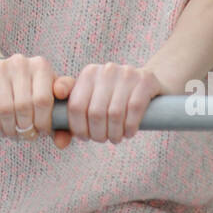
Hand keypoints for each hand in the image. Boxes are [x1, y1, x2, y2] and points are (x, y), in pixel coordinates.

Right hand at [0, 53, 56, 141]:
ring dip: (10, 129)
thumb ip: (61, 119)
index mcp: (41, 66)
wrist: (0, 72)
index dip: (42, 123)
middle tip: (27, 136)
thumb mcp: (50, 97)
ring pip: (5, 109)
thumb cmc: (31, 88)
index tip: (42, 132)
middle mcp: (20, 63)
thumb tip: (62, 142)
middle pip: (23, 106)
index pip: (42, 100)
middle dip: (26, 128)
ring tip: (15, 134)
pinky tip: (1, 129)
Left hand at [51, 63, 165, 148]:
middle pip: (95, 113)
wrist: (151, 83)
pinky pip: (134, 110)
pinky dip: (130, 127)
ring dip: (115, 133)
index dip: (79, 128)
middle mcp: (106, 70)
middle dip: (98, 134)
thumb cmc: (116, 98)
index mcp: (88, 73)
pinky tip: (130, 132)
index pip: (75, 106)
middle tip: (104, 139)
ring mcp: (126, 73)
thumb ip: (76, 115)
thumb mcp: (95, 99)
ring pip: (114, 114)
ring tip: (117, 138)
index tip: (85, 138)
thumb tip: (60, 142)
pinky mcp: (146, 80)